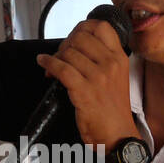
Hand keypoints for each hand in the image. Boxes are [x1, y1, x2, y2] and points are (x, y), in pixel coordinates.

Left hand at [35, 17, 137, 150]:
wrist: (117, 135)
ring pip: (68, 53)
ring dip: (55, 57)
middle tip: (60, 56)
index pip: (101, 27)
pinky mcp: (84, 91)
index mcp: (120, 58)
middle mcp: (111, 63)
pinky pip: (61, 68)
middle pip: (80, 37)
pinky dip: (48, 64)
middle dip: (65, 44)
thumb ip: (101, 60)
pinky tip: (43, 64)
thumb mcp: (116, 77)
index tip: (73, 38)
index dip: (82, 28)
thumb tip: (73, 47)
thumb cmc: (112, 109)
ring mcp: (98, 77)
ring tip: (51, 67)